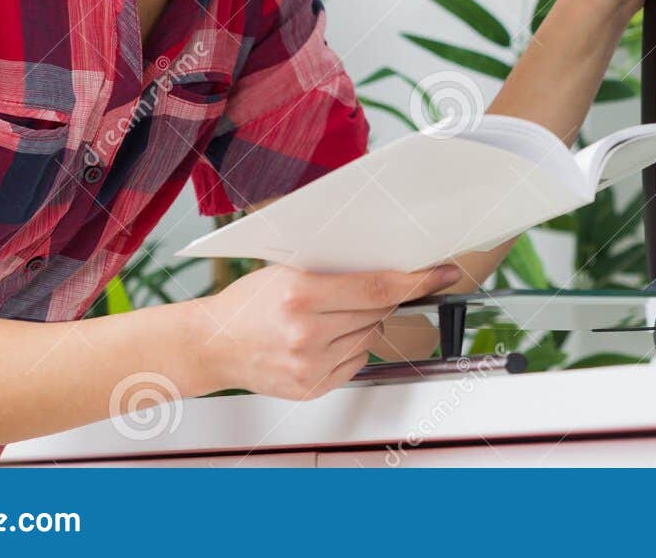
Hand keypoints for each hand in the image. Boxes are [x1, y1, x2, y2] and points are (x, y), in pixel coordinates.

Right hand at [186, 262, 461, 398]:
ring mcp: (310, 366)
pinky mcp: (312, 388)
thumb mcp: (287, 271)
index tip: (442, 274)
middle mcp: (307, 334)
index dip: (417, 280)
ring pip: (370, 336)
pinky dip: (351, 346)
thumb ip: (336, 272)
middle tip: (365, 290)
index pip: (378, 288)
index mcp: (301, 295)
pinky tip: (323, 338)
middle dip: (384, 297)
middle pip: (378, 312)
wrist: (213, 345)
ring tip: (330, 316)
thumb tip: (390, 268)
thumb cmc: (247, 303)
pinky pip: (356, 361)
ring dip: (364, 323)